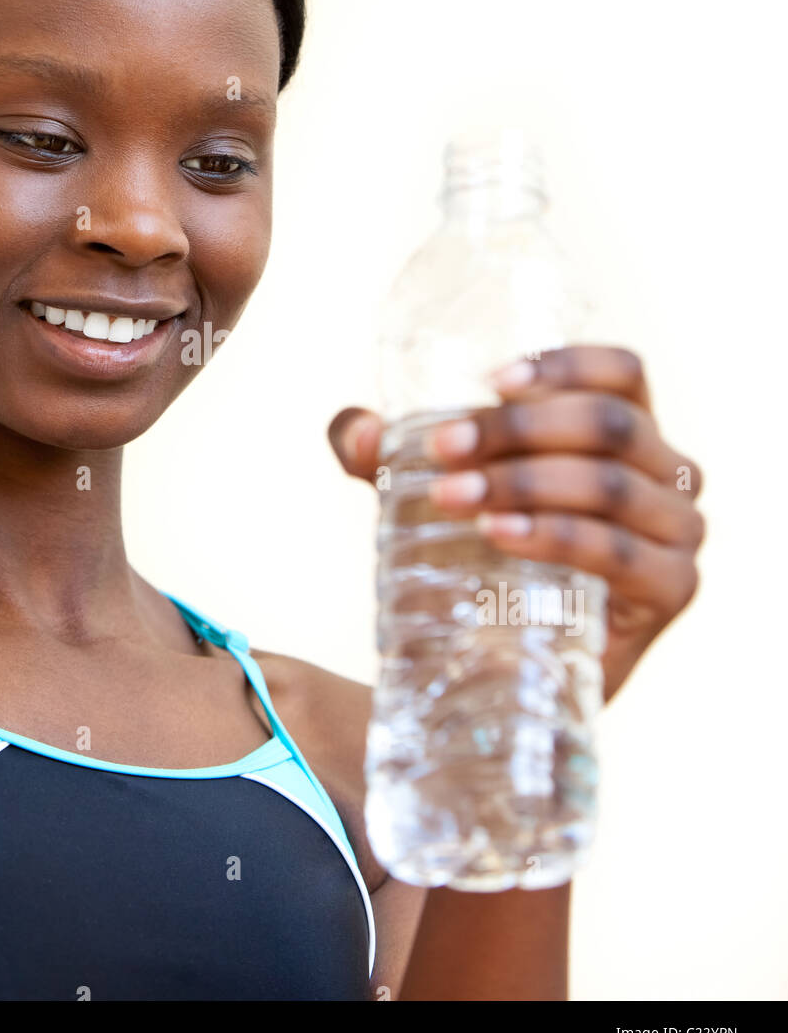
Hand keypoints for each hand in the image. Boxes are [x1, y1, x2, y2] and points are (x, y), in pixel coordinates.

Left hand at [327, 346, 704, 702]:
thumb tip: (355, 434)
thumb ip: (383, 459)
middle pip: (609, 423)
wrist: (500, 669)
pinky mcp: (671, 590)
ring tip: (454, 497)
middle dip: (518, 429)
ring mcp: (677, 533)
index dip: (566, 363)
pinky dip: (556, 535)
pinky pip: (617, 550)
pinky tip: (500, 533)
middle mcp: (667, 474)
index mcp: (627, 433)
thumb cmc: (477, 562)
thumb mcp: (427, 499)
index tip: (490, 380)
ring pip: (611, 483)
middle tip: (444, 450)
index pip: (621, 372)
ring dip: (526, 481)